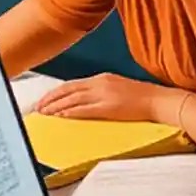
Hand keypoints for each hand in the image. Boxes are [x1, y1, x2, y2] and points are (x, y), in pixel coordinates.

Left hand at [35, 73, 156, 120]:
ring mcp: (104, 94)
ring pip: (72, 100)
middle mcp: (100, 83)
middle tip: (37, 108)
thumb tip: (83, 99)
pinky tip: (60, 117)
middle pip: (68, 90)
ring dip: (55, 107)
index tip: (45, 99)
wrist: (158, 100)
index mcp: (101, 78)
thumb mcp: (117, 87)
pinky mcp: (109, 107)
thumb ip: (100, 90)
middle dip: (50, 99)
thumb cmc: (141, 97)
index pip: (72, 84)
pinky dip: (70, 113)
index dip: (55, 92)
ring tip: (44, 114)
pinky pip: (84, 110)